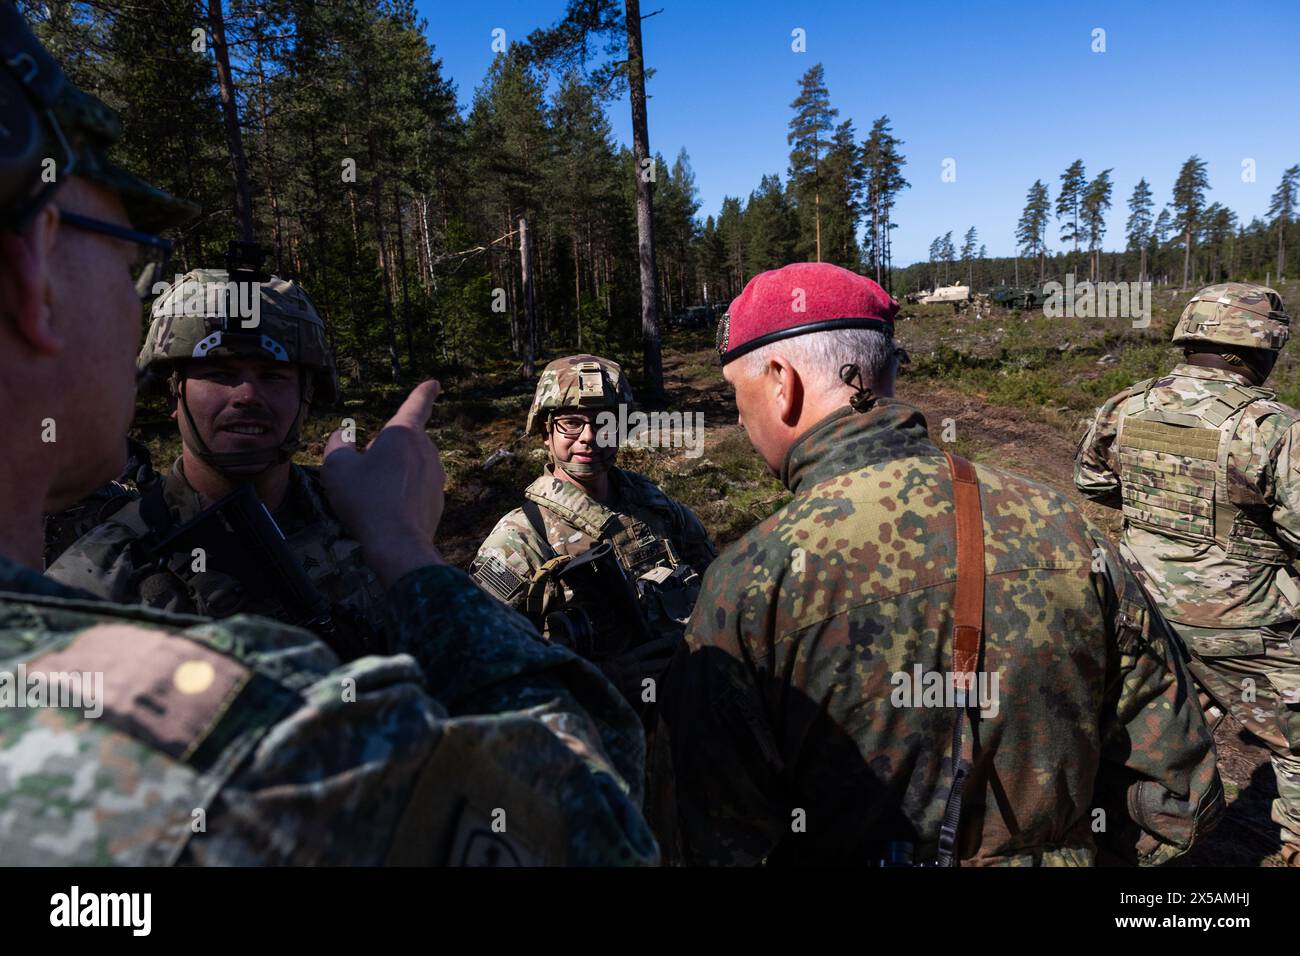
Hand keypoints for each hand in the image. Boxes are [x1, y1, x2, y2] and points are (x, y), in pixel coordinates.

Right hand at [321, 380, 444, 587]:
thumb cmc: (366, 500)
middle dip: (384, 451)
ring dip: (391, 473)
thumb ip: (337, 445)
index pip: (416, 404)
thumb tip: (341, 436)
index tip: (434, 383)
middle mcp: (426, 450)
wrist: (397, 544)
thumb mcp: (337, 468)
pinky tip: (385, 512)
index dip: (424, 392)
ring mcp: (435, 475)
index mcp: (404, 434)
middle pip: (402, 442)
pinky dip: (401, 494)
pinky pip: (414, 488)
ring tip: (372, 497)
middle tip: (363, 475)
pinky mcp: (437, 499)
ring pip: (408, 465)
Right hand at [598, 636, 679, 705]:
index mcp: (627, 658)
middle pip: (656, 663)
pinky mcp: (634, 694)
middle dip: (669, 661)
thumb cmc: (600, 673)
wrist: (592, 689)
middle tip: (680, 657)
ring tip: (678, 671)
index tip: (670, 640)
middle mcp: (633, 669)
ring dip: (667, 674)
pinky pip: (651, 691)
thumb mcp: (613, 661)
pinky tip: (666, 686)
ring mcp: (635, 682)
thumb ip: (626, 657)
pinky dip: (658, 688)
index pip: (647, 648)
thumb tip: (639, 654)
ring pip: (656, 676)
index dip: (660, 644)